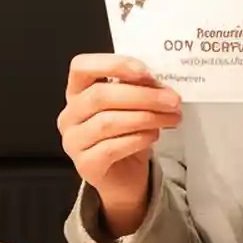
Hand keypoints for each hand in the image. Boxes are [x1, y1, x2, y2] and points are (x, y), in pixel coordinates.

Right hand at [57, 54, 181, 232]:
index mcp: (77, 92)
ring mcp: (73, 141)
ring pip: (107, 122)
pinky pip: (111, 148)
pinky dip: (138, 139)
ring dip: (146, 117)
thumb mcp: (133, 107)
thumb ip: (139, 90)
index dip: (113, 65)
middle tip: (172, 99)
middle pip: (100, 95)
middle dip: (142, 96)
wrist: (124, 177)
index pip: (81, 67)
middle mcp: (69, 115)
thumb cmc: (127, 135)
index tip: (145, 72)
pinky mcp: (85, 165)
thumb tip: (157, 83)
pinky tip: (153, 136)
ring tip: (171, 118)